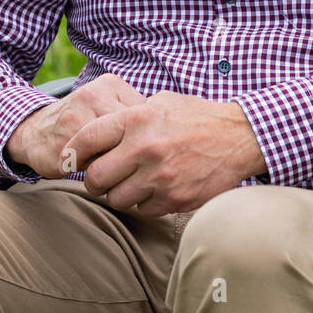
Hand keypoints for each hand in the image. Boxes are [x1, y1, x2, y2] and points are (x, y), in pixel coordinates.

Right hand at [5, 73, 145, 177]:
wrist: (34, 132)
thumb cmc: (81, 122)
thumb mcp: (108, 106)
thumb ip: (136, 116)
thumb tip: (168, 137)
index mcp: (110, 84)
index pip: (145, 116)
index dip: (145, 137)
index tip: (141, 145)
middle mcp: (93, 96)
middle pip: (131, 134)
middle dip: (132, 152)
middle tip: (127, 160)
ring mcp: (76, 119)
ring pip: (114, 151)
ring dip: (114, 163)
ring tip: (107, 162)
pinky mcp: (63, 145)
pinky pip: (93, 166)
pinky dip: (96, 172)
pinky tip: (90, 167)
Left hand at [61, 91, 266, 216]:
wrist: (240, 138)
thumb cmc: (197, 117)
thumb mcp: (161, 103)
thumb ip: (130, 116)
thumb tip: (99, 133)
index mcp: (138, 120)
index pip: (87, 138)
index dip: (73, 152)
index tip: (72, 159)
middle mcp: (145, 149)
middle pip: (96, 177)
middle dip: (93, 181)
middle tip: (100, 178)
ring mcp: (160, 177)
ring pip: (116, 199)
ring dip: (118, 194)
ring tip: (131, 183)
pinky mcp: (174, 199)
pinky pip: (142, 210)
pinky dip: (143, 203)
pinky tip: (154, 188)